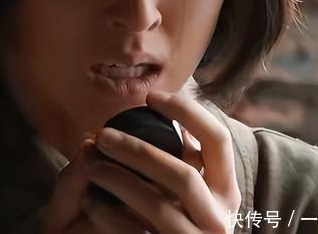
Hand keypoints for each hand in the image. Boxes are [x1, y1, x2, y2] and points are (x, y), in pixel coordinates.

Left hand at [82, 90, 241, 233]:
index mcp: (227, 191)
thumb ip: (189, 160)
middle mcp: (219, 219)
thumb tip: (173, 114)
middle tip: (103, 135)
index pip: (218, 140)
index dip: (187, 112)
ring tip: (91, 166)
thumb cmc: (180, 220)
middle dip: (138, 150)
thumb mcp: (196, 192)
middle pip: (182, 175)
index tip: (151, 97)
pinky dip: (110, 215)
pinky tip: (90, 200)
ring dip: (119, 180)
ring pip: (157, 206)